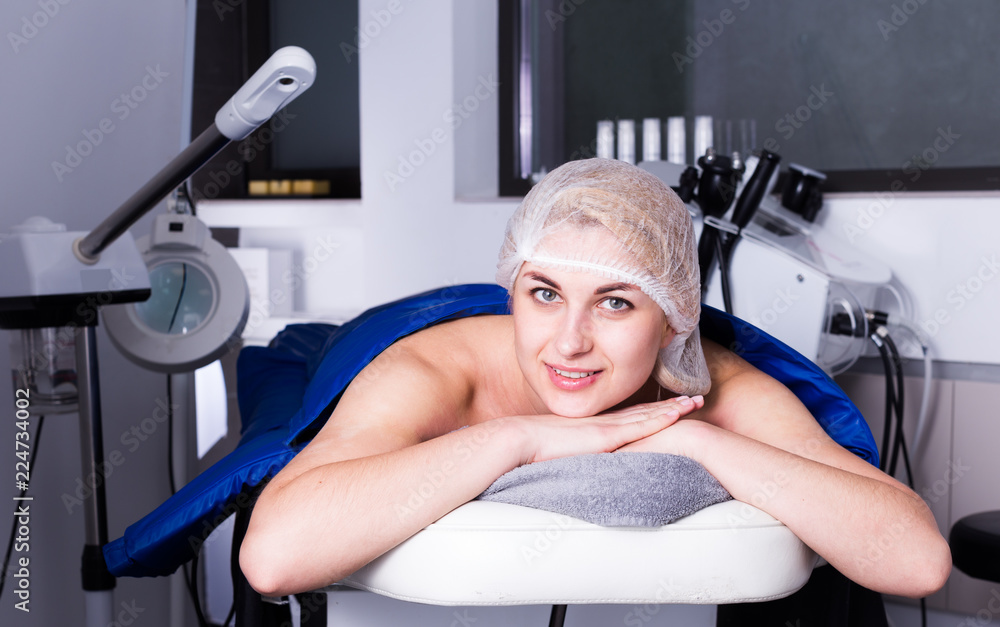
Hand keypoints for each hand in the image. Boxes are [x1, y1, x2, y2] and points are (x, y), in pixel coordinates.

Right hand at [512, 395, 702, 464]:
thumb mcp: (560, 452)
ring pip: (648, 415)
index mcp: (595, 426)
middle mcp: (605, 422)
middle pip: (645, 411)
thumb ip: (574, 456)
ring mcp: (607, 426)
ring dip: (674, 408)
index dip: (652, 410)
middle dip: (671, 404)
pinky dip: (660, 419)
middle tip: (693, 397)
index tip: (670, 404)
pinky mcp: (606, 435)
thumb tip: (578, 467)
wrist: (520, 440)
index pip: (631, 417)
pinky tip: (677, 414)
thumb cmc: (532, 449)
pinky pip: (640, 426)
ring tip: (695, 402)